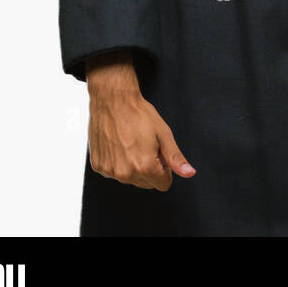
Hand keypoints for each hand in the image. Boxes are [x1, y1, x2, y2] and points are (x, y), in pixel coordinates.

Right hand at [87, 55, 194, 191]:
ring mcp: (109, 171)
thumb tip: (189, 173)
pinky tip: (120, 145)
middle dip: (151, 169)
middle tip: (148, 146)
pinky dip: (119, 162)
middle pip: (147, 184)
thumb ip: (175, 158)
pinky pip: (115, 172)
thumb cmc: (139, 115)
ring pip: (130, 179)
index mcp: (144, 167)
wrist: (113, 101)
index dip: (166, 169)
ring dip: (134, 167)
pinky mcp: (98, 166)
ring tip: (133, 143)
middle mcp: (124, 174)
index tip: (161, 154)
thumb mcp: (164, 134)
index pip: (163, 184)